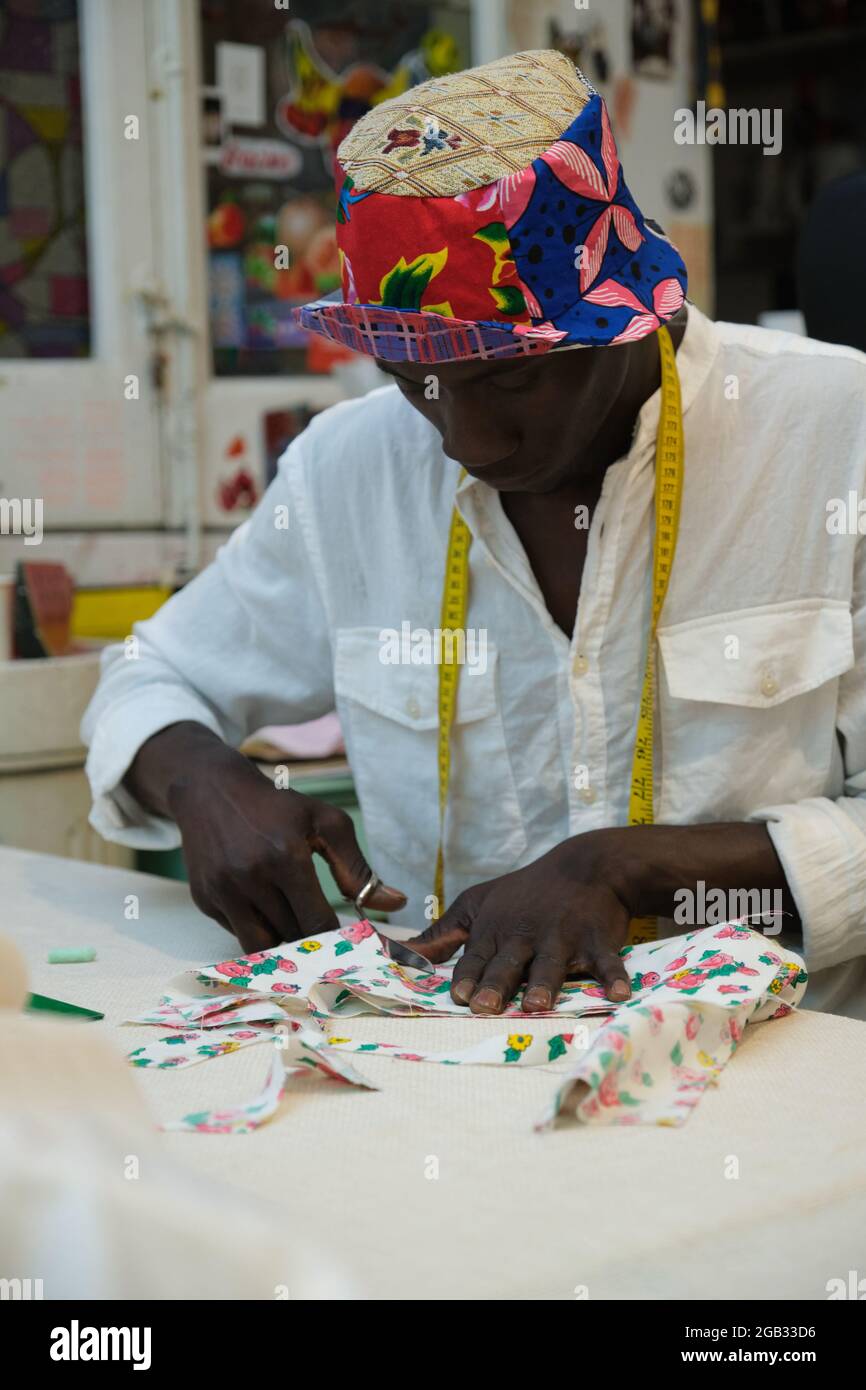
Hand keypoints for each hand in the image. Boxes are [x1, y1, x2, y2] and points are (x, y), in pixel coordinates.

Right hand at [165, 739, 404, 951]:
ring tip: (291, 918)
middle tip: (319, 927)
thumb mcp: (325, 823)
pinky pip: (237, 933)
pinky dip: (255, 927)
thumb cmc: (277, 806)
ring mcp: (222, 891)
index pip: (317, 924)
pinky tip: (261, 903)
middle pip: (291, 937)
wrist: (210, 790)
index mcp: (285, 857)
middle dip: (309, 937)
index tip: (346, 940)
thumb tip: (395, 904)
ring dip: (281, 941)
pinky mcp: (204, 900)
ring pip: (261, 946)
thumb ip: (359, 869)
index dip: (335, 939)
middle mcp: (249, 878)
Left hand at [408, 832, 633, 1014]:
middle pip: (508, 964)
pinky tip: (618, 994)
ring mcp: (563, 938)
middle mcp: (526, 935)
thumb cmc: (526, 892)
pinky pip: (606, 961)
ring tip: (537, 1004)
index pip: (476, 958)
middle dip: (496, 985)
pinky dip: (613, 976)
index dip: (467, 976)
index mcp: (495, 929)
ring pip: (551, 964)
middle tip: (484, 1007)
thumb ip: (442, 933)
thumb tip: (400, 954)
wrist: (586, 865)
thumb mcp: (479, 902)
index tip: (458, 996)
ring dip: (545, 983)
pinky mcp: (598, 941)